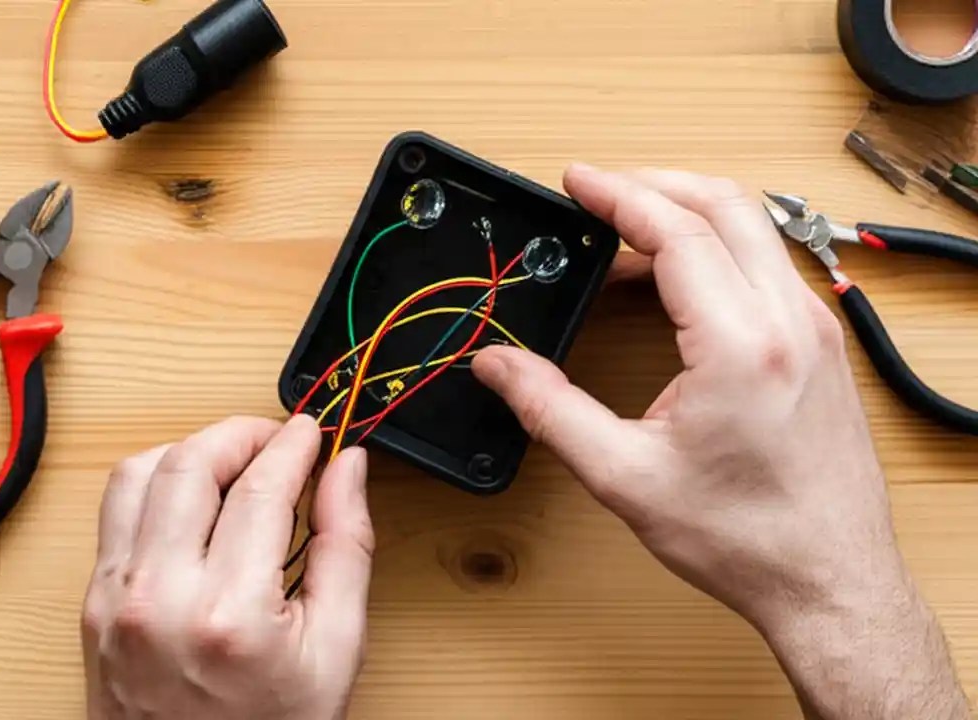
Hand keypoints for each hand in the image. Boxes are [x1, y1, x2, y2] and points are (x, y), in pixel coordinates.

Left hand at [81, 416, 372, 719]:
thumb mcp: (336, 652)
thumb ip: (346, 548)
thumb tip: (347, 468)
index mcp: (230, 615)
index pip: (262, 488)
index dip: (294, 445)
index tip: (316, 430)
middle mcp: (161, 599)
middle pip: (193, 463)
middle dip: (242, 433)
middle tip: (279, 440)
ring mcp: (117, 599)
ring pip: (141, 472)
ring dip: (193, 450)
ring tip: (235, 463)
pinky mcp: (94, 603)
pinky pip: (116, 510)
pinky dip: (156, 482)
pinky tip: (193, 498)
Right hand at [473, 165, 967, 718]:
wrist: (829, 582)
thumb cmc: (745, 538)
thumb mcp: (625, 475)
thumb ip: (550, 408)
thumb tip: (496, 366)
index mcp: (740, 345)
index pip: (677, 232)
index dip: (617, 196)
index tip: (576, 181)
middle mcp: (789, 322)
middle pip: (724, 204)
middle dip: (653, 184)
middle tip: (595, 194)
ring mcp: (815, 329)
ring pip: (752, 228)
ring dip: (686, 215)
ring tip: (621, 243)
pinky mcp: (821, 345)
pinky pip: (765, 264)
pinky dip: (715, 249)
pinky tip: (673, 284)